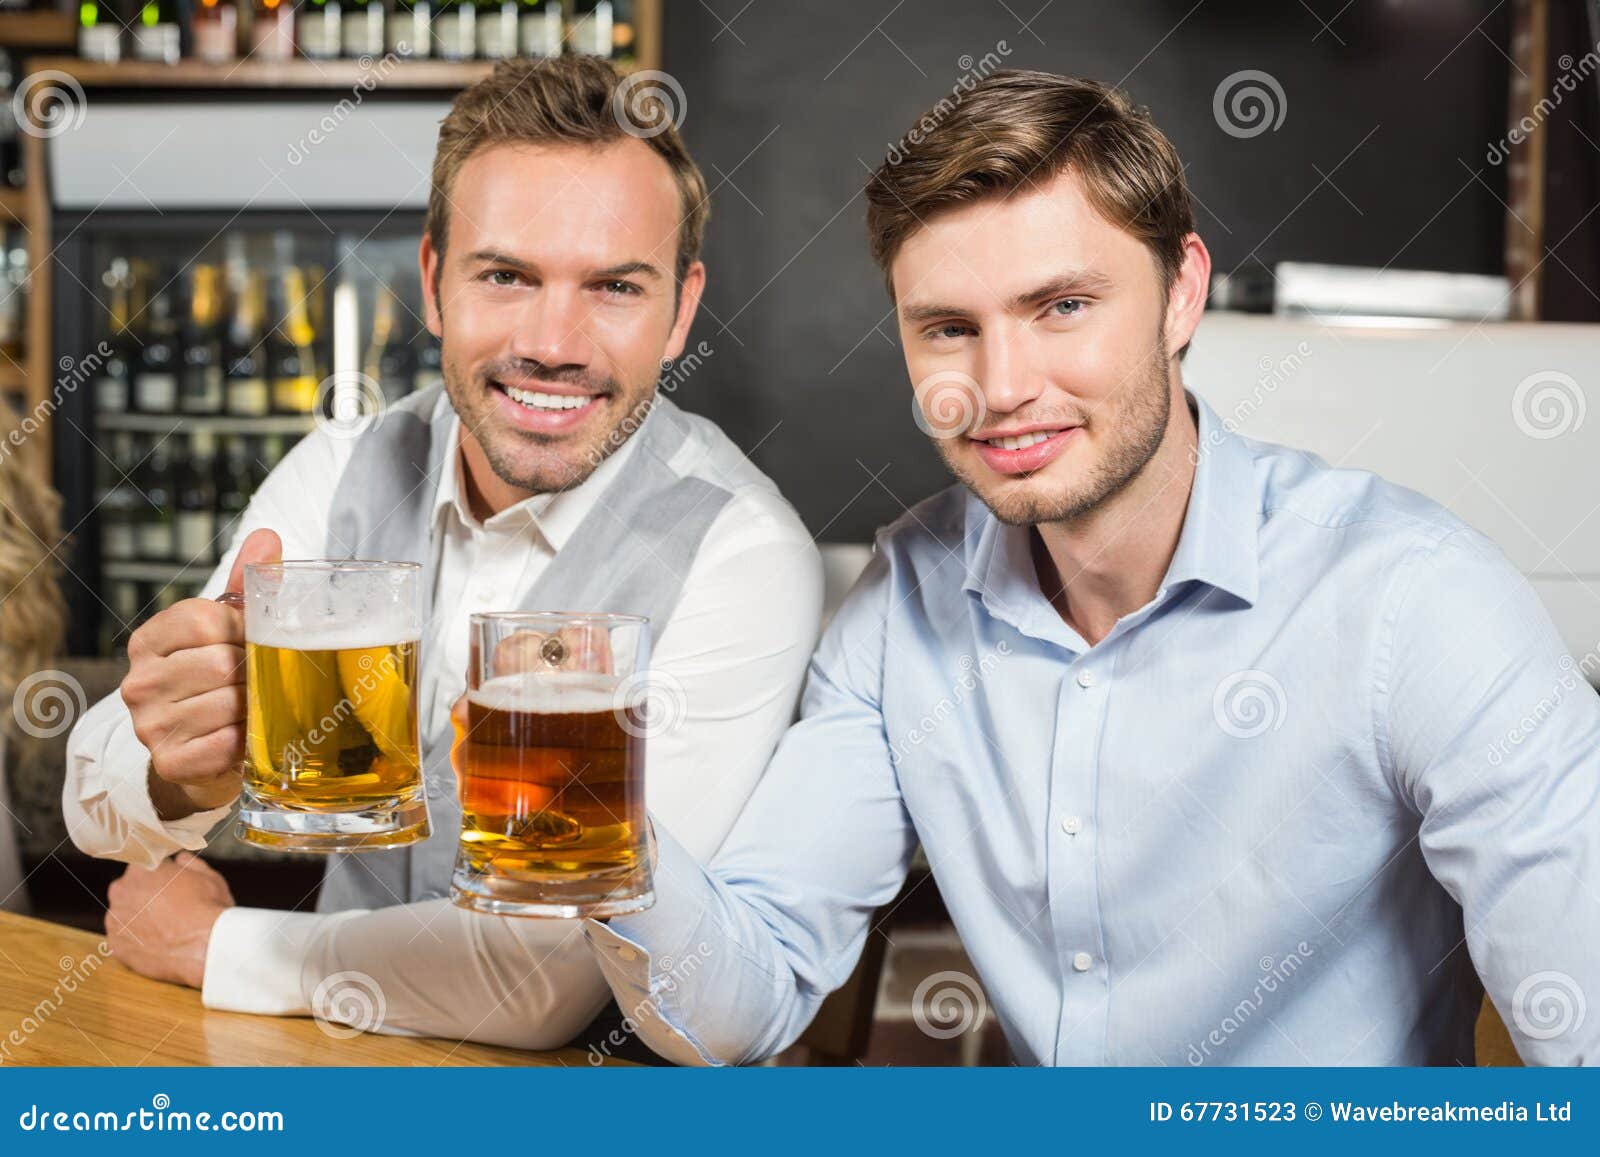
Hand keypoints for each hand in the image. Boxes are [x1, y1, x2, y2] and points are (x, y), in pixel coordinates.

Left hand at [105, 852, 234, 988]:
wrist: (205, 946)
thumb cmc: (208, 908)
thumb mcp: (208, 875)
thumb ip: (188, 863)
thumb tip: (180, 860)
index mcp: (142, 868)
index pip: (145, 864)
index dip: (160, 874)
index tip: (170, 882)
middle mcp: (122, 891)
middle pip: (130, 889)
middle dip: (145, 895)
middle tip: (170, 906)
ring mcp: (116, 919)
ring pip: (124, 915)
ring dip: (138, 918)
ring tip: (165, 928)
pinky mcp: (116, 945)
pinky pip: (123, 939)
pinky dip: (136, 941)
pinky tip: (157, 942)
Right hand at [122, 528, 281, 818]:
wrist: (204, 754)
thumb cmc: (219, 680)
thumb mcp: (228, 629)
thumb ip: (247, 584)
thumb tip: (267, 538)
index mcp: (149, 640)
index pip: (205, 620)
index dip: (244, 631)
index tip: (252, 642)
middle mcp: (139, 682)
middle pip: (219, 663)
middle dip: (254, 671)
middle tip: (262, 680)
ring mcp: (149, 725)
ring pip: (227, 703)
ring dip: (255, 707)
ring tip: (256, 708)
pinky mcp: (170, 762)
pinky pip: (226, 743)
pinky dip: (248, 740)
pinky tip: (248, 736)